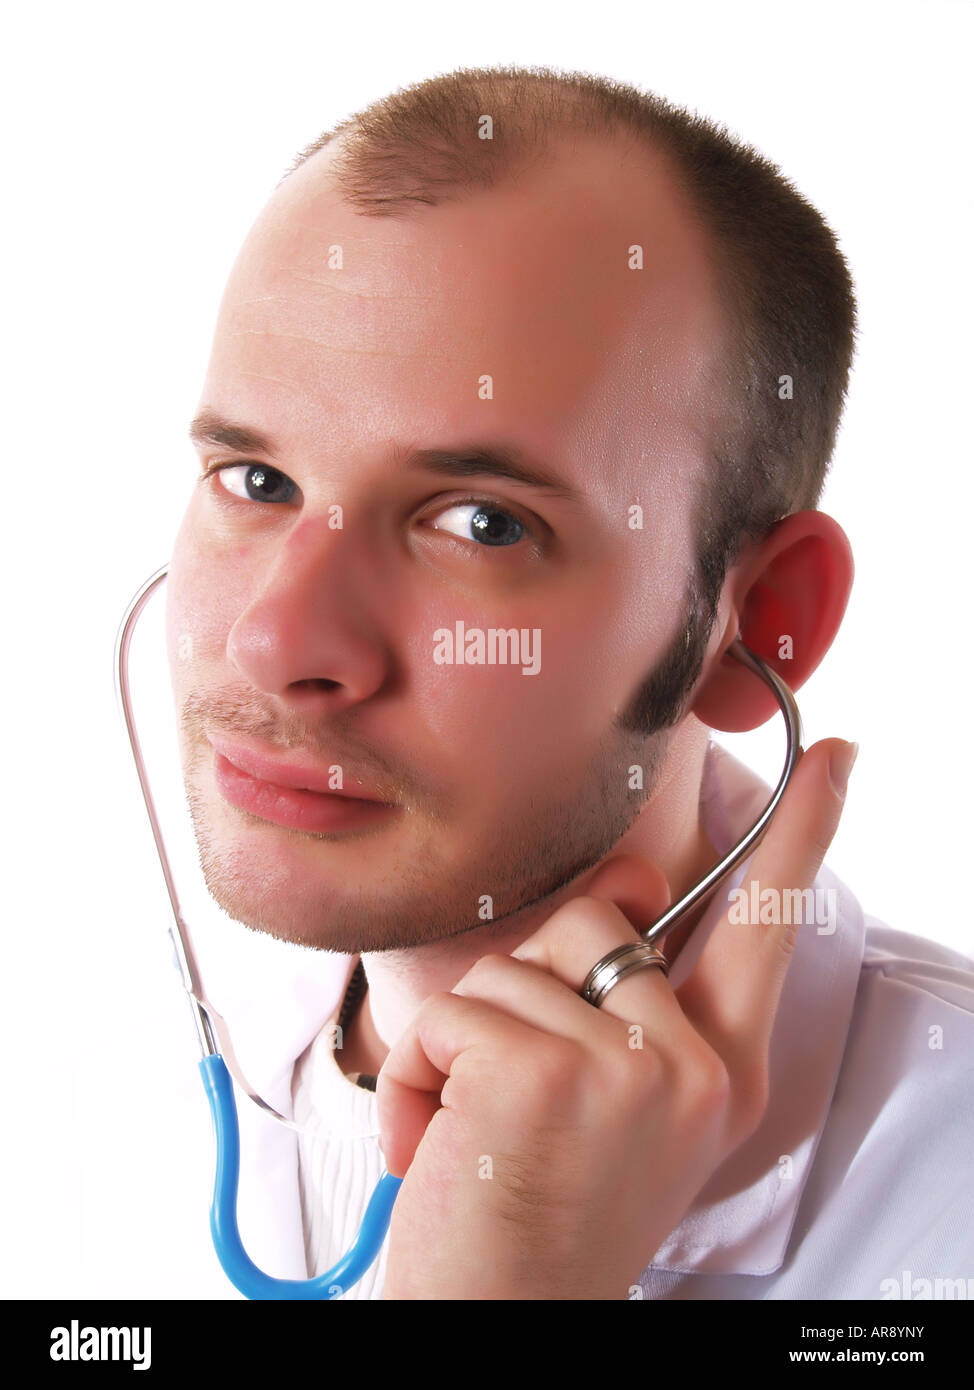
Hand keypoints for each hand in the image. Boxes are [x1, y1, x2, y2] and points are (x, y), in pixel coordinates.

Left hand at [375, 738, 856, 1299]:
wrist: (501, 1319)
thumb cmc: (539, 1212)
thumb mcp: (604, 1096)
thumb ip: (619, 990)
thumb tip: (631, 876)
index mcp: (721, 1070)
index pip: (767, 928)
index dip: (802, 834)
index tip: (837, 759)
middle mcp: (696, 1067)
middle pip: (596, 921)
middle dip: (527, 994)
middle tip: (517, 1101)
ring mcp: (633, 1067)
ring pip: (513, 967)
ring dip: (462, 1045)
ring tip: (474, 1130)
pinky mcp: (551, 1071)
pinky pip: (452, 1014)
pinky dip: (416, 1075)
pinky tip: (438, 1144)